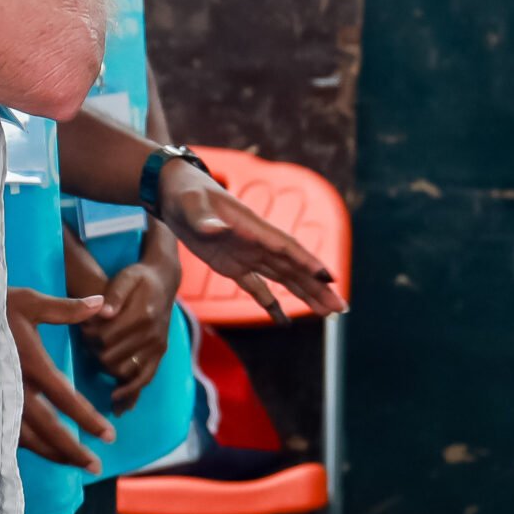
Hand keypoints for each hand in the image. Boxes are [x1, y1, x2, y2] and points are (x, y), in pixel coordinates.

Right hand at [9, 287, 113, 469]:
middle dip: (73, 450)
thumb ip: (67, 309)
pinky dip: (27, 447)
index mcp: (30, 363)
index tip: (109, 435)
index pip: (65, 398)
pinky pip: (6, 435)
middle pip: (48, 429)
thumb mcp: (29, 302)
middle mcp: (14, 388)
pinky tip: (42, 454)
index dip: (88, 419)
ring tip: (75, 464)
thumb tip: (102, 304)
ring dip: (53, 453)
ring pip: (28, 438)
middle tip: (96, 467)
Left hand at [87, 251, 178, 410]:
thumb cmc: (139, 278)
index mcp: (142, 315)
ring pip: (124, 370)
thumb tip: (104, 313)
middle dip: (94, 352)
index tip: (83, 329)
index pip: (105, 337)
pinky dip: (130, 390)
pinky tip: (116, 398)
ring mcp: (158, 346)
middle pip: (111, 356)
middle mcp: (152, 334)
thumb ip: (115, 293)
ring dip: (106, 367)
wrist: (164, 281)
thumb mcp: (126, 276)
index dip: (89, 336)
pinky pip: (145, 378)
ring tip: (98, 356)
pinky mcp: (160, 354)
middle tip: (87, 342)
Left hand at [156, 164, 344, 324]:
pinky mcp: (232, 266)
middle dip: (318, 288)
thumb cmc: (184, 193)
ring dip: (306, 295)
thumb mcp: (191, 205)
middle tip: (340, 307)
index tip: (329, 279)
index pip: (287, 247)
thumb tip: (216, 230)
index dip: (308, 263)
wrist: (173, 192)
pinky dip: (271, 304)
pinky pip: (257, 288)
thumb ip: (204, 219)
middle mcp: (257, 243)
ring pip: (284, 279)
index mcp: (253, 228)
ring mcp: (247, 255)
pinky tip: (284, 321)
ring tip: (328, 313)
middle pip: (294, 268)